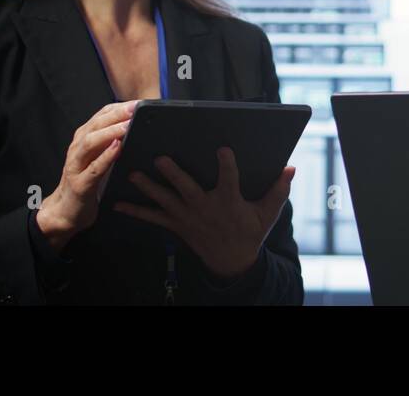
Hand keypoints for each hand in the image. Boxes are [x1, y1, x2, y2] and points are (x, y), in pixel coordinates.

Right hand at [35, 100, 137, 252]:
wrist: (65, 213)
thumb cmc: (87, 183)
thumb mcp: (99, 158)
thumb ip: (112, 143)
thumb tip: (138, 128)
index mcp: (84, 139)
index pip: (101, 115)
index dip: (119, 107)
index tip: (138, 102)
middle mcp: (78, 148)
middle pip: (96, 124)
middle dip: (117, 115)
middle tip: (136, 109)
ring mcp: (76, 165)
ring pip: (91, 142)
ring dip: (111, 132)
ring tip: (128, 125)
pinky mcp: (80, 184)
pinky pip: (93, 168)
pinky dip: (106, 156)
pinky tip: (118, 149)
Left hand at [112, 148, 295, 282]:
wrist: (231, 261)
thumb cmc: (249, 231)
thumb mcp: (268, 212)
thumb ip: (278, 190)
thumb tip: (291, 168)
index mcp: (228, 202)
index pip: (229, 179)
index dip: (226, 164)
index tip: (223, 148)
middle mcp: (205, 209)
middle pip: (187, 189)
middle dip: (173, 174)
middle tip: (160, 158)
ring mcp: (188, 218)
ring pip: (165, 200)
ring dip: (148, 187)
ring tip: (133, 173)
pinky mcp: (176, 225)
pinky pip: (153, 218)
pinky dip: (135, 211)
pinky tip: (118, 203)